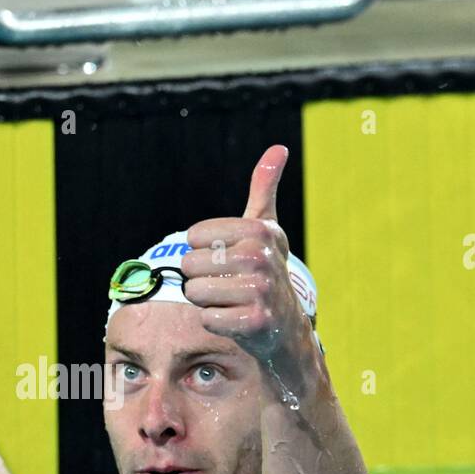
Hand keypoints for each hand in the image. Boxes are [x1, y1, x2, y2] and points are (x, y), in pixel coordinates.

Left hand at [181, 146, 313, 366]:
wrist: (284, 325)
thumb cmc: (265, 271)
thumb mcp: (265, 229)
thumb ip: (264, 189)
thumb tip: (279, 148)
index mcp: (259, 230)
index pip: (194, 236)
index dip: (202, 251)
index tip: (227, 258)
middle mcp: (262, 256)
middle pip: (190, 264)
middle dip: (200, 278)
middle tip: (227, 284)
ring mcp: (261, 290)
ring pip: (195, 292)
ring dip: (205, 301)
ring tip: (230, 301)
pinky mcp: (255, 321)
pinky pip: (206, 319)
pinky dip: (215, 322)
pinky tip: (235, 319)